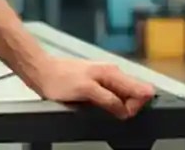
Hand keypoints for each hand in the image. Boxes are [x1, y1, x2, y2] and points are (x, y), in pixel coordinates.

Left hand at [30, 56, 155, 118]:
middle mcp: (111, 73)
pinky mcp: (96, 83)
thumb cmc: (58, 78)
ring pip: (123, 96)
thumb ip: (108, 99)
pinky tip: (95, 104)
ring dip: (117, 106)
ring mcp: (104, 78)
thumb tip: (125, 109)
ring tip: (98, 106)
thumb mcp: (86, 90)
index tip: (123, 112)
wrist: (42, 71)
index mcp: (112, 72)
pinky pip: (111, 96)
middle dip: (127, 106)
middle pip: (134, 94)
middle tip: (109, 110)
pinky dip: (107, 104)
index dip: (136, 105)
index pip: (143, 90)